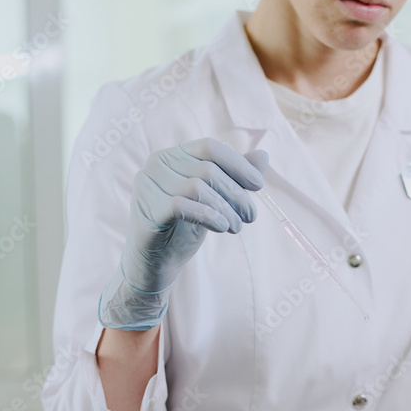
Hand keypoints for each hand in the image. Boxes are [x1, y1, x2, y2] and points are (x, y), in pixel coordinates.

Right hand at [99, 139, 267, 329]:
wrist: (156, 263)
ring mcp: (146, 186)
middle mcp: (155, 165)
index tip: (258, 185)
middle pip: (207, 170)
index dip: (238, 165)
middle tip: (250, 216)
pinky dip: (208, 216)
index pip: (210, 147)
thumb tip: (263, 156)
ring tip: (236, 227)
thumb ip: (234, 178)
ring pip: (197, 188)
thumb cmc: (185, 227)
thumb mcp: (215, 200)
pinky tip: (221, 228)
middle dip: (236, 194)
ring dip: (226, 209)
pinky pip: (181, 206)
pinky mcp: (146, 211)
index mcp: (173, 155)